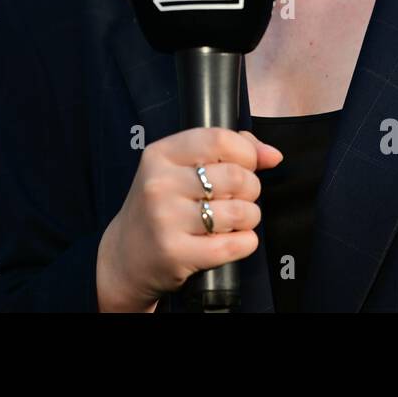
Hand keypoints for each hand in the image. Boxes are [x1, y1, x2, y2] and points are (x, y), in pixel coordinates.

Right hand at [96, 128, 282, 311]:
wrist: (125, 257)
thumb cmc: (161, 208)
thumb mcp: (178, 169)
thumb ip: (226, 152)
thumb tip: (272, 155)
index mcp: (160, 154)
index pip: (218, 139)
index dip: (246, 152)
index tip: (248, 165)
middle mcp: (159, 183)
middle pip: (236, 177)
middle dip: (251, 189)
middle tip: (238, 198)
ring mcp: (166, 219)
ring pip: (241, 212)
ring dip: (249, 218)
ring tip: (233, 221)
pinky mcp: (176, 253)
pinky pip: (236, 244)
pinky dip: (246, 243)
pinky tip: (232, 241)